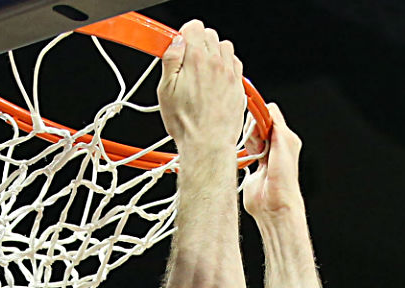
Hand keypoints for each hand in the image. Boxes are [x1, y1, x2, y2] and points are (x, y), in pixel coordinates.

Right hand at [158, 20, 246, 159]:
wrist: (208, 143)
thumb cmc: (186, 123)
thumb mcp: (165, 90)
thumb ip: (170, 60)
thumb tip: (175, 41)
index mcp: (196, 60)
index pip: (194, 27)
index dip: (184, 34)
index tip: (180, 47)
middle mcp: (216, 63)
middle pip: (210, 35)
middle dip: (199, 43)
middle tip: (189, 62)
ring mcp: (230, 74)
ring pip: (225, 47)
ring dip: (215, 53)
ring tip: (204, 70)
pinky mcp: (238, 86)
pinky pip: (236, 64)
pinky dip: (227, 65)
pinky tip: (217, 78)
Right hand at [242, 104, 302, 219]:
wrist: (274, 205)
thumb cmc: (284, 177)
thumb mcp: (283, 142)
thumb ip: (275, 123)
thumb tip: (266, 107)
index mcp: (286, 137)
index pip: (269, 113)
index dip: (259, 115)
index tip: (253, 122)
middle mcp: (275, 144)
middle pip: (256, 124)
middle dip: (251, 131)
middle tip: (257, 145)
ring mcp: (263, 155)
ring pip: (248, 136)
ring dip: (247, 143)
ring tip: (253, 155)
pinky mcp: (252, 166)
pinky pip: (242, 151)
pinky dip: (241, 152)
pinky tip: (247, 158)